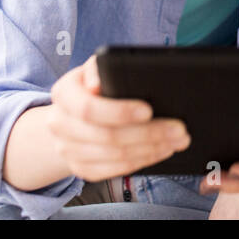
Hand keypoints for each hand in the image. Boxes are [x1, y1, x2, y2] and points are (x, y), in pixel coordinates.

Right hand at [48, 54, 190, 181]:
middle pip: (107, 136)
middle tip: (178, 129)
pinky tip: (161, 151)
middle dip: (148, 134)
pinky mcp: (80, 168)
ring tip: (177, 140)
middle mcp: (59, 124)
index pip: (88, 108)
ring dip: (151, 150)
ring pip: (114, 156)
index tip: (149, 110)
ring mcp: (67, 149)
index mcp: (63, 93)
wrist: (72, 113)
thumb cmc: (95, 83)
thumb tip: (99, 81)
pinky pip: (113, 171)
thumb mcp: (97, 67)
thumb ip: (102, 67)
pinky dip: (141, 162)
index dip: (120, 112)